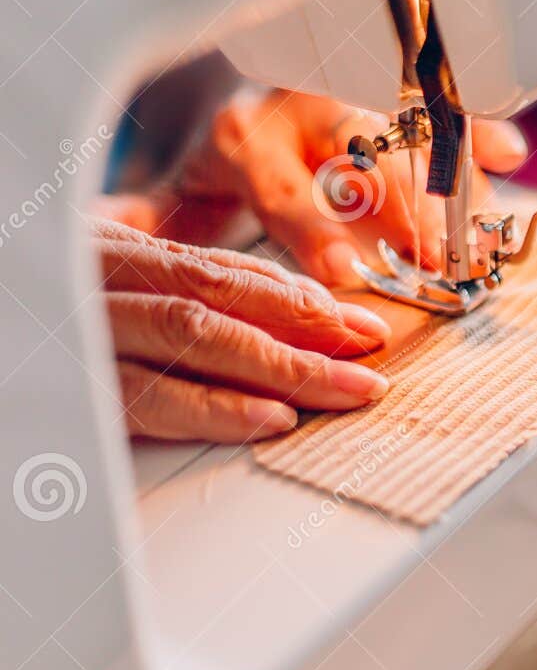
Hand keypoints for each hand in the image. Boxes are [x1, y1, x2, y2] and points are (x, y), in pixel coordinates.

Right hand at [96, 219, 393, 441]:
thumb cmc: (19, 327)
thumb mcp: (101, 293)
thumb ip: (179, 298)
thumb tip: (298, 318)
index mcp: (107, 252)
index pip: (221, 273)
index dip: (300, 301)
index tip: (363, 328)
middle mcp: (92, 277)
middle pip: (216, 296)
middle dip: (306, 330)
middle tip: (369, 360)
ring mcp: (78, 328)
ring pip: (191, 333)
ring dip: (280, 365)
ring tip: (344, 389)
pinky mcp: (69, 389)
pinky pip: (146, 396)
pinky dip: (214, 406)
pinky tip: (270, 418)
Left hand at [99, 88, 529, 286]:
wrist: (249, 75)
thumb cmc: (220, 147)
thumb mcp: (181, 182)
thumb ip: (157, 218)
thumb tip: (103, 241)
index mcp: (247, 138)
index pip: (284, 190)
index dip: (315, 233)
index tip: (346, 273)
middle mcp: (305, 111)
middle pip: (361, 158)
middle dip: (403, 208)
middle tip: (435, 257)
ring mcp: (358, 98)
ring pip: (410, 137)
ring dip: (452, 185)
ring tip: (482, 233)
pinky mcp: (399, 98)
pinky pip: (444, 113)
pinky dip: (479, 134)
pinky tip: (510, 151)